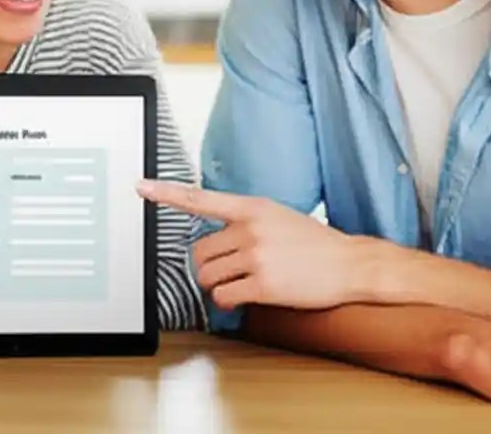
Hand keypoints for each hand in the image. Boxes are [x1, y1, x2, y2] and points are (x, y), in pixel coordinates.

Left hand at [137, 180, 363, 309]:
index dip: (166, 193)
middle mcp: (250, 229)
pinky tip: (242, 299)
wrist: (349, 264)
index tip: (140, 187)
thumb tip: (215, 238)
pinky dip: (227, 303)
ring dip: (217, 286)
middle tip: (227, 271)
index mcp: (252, 207)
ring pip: (208, 277)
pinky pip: (224, 297)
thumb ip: (246, 220)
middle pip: (199, 253)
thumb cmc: (314, 243)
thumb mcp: (278, 216)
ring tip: (240, 284)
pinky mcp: (263, 284)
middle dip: (207, 267)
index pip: (201, 199)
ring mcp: (256, 257)